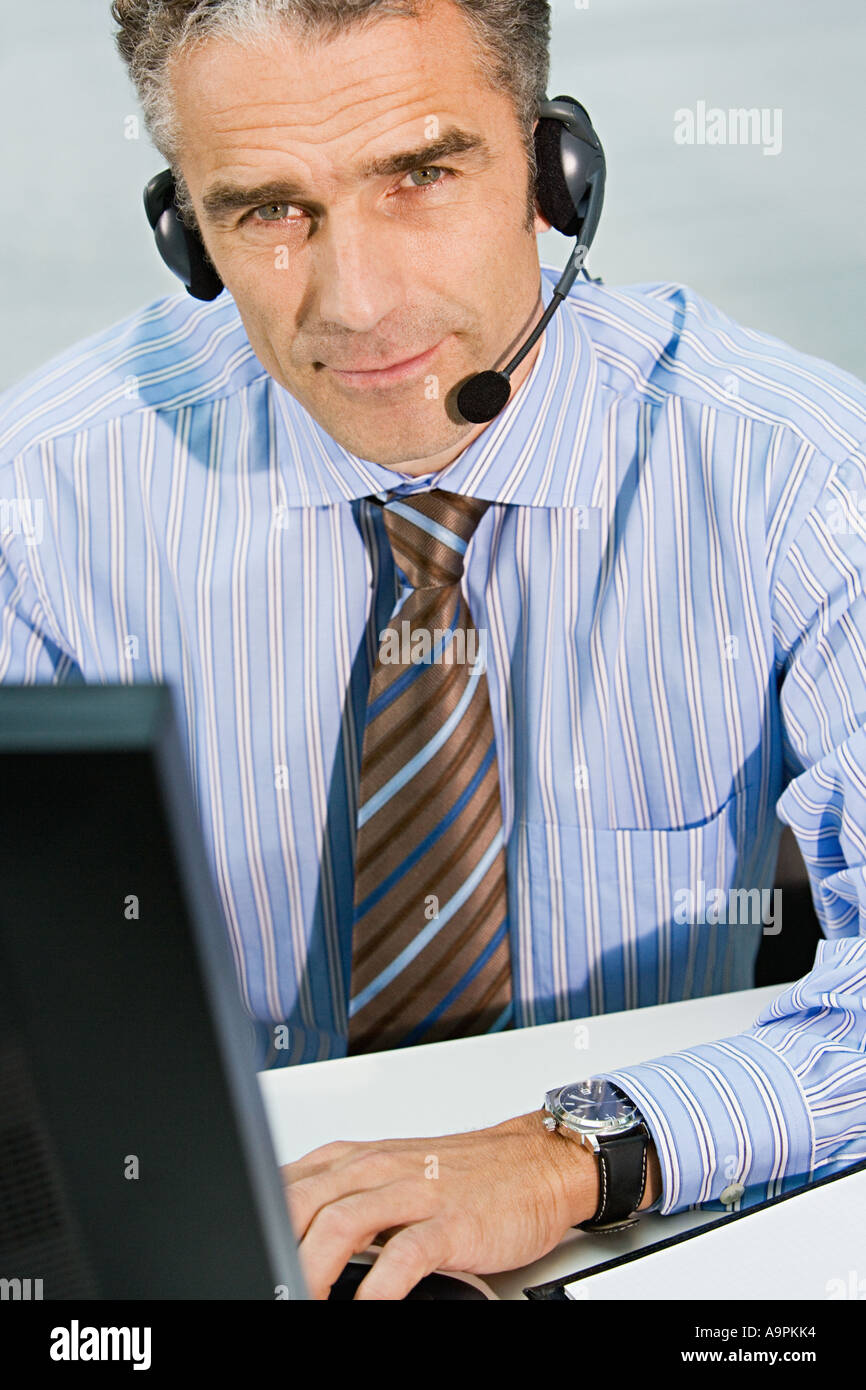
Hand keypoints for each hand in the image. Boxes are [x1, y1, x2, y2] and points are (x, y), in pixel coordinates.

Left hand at [281, 1109, 601, 1299]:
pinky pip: (402, 1257)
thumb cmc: (463, 1175)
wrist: (535, 1164)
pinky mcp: (449, 1223)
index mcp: (355, 1158)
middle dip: (277, 1252)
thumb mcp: (388, 1173)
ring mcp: (413, 1193)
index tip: (248, 1257)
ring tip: (303, 1303)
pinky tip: (365, 1309)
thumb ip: (339, 1195)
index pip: (284, 1185)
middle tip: (271, 1287)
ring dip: (312, 1273)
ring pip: (340, 1226)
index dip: (258, 1222)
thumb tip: (288, 1230)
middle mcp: (376, 1169)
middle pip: (301, 1206)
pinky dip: (375, 1290)